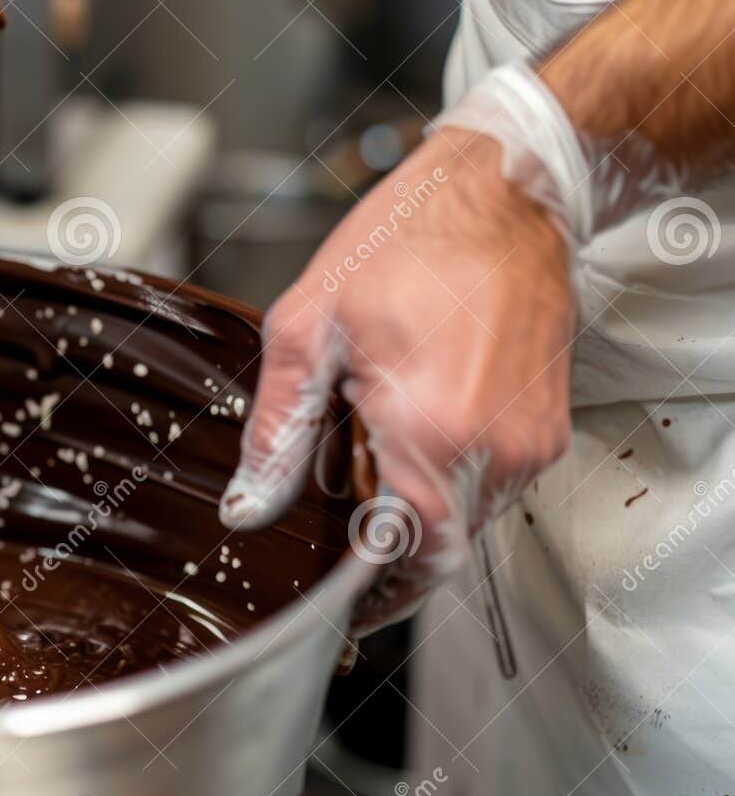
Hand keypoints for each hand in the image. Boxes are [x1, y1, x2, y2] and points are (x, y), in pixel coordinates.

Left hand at [220, 129, 575, 634]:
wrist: (503, 191)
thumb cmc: (407, 240)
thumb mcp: (308, 329)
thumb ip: (276, 431)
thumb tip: (250, 505)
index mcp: (431, 433)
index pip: (402, 561)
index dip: (365, 591)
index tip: (334, 604)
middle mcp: (494, 450)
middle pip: (434, 547)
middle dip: (384, 551)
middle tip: (339, 535)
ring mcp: (529, 443)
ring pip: (466, 519)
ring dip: (417, 509)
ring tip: (372, 453)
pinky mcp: (547, 428)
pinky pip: (493, 484)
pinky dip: (450, 477)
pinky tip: (413, 428)